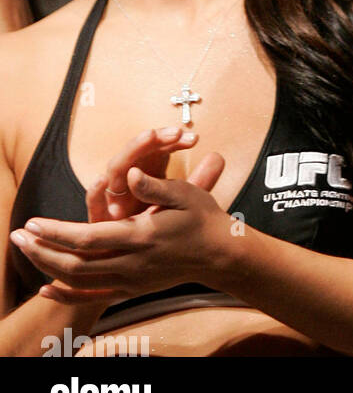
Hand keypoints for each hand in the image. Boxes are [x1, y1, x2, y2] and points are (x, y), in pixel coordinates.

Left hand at [11, 167, 231, 304]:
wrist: (220, 255)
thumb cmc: (203, 219)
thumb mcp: (186, 194)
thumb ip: (155, 187)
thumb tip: (130, 174)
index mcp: (141, 237)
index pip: (87, 238)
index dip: (56, 232)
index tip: (32, 223)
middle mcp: (131, 264)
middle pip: (74, 264)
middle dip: (41, 251)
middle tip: (16, 238)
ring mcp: (130, 280)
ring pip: (78, 282)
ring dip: (47, 268)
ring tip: (26, 253)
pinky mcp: (131, 289)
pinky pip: (91, 298)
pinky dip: (66, 295)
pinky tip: (47, 289)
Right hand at [87, 125, 219, 220]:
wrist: (146, 259)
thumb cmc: (165, 228)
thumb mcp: (184, 202)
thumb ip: (200, 180)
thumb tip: (219, 157)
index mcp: (147, 175)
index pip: (157, 150)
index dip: (172, 141)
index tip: (193, 137)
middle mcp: (129, 183)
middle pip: (135, 154)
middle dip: (152, 140)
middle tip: (173, 133)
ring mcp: (113, 199)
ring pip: (116, 169)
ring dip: (131, 153)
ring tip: (148, 138)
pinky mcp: (100, 220)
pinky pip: (93, 203)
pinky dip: (95, 192)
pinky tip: (103, 180)